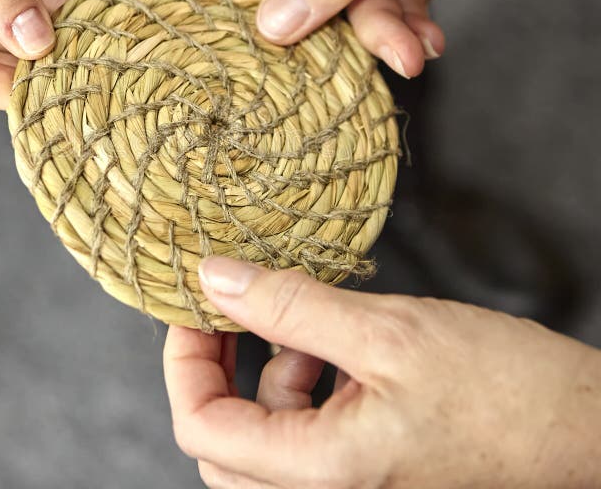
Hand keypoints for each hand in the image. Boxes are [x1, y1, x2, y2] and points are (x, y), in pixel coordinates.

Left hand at [164, 257, 600, 487]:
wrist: (588, 435)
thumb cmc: (506, 392)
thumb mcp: (387, 332)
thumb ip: (290, 307)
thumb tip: (215, 278)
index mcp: (323, 476)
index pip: (202, 425)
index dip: (185, 359)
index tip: (195, 304)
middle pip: (223, 442)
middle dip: (218, 369)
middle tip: (230, 312)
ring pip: (263, 441)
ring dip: (268, 376)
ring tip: (306, 331)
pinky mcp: (369, 478)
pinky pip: (306, 441)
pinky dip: (303, 391)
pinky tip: (334, 354)